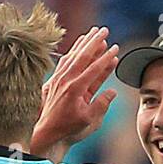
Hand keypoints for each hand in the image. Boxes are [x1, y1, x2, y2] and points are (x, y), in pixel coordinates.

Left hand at [30, 26, 118, 160]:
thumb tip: (112, 91)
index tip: (115, 48)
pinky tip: (78, 45)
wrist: (47, 134)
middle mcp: (67, 80)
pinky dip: (73, 50)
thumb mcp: (90, 121)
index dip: (106, 57)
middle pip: (83, 55)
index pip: (94, 68)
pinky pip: (65, 60)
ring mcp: (59, 78)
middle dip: (95, 41)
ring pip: (73, 55)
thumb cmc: (69, 130)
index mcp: (76, 89)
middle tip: (105, 29)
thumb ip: (101, 105)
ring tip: (93, 32)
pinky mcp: (55, 80)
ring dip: (84, 42)